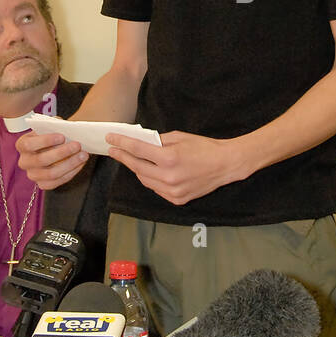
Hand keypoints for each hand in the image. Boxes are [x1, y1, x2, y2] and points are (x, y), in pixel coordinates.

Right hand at [17, 131, 87, 189]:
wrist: (51, 146)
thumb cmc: (51, 134)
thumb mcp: (50, 127)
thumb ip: (55, 127)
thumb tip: (68, 129)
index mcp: (22, 145)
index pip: (29, 144)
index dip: (45, 141)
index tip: (62, 136)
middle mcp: (24, 162)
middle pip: (41, 160)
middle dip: (62, 152)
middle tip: (77, 145)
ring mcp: (32, 175)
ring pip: (51, 173)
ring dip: (70, 164)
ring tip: (83, 155)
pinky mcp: (42, 184)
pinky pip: (57, 181)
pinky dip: (71, 172)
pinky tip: (80, 163)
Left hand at [105, 130, 243, 205]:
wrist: (225, 164)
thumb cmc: (204, 147)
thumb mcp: (179, 137)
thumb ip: (157, 141)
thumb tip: (140, 143)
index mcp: (169, 158)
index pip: (137, 150)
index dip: (121, 143)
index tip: (110, 139)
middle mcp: (169, 177)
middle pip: (137, 167)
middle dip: (124, 157)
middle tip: (114, 150)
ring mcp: (173, 191)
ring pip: (145, 180)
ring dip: (136, 169)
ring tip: (131, 159)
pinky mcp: (177, 199)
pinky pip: (156, 189)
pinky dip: (150, 180)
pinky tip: (149, 171)